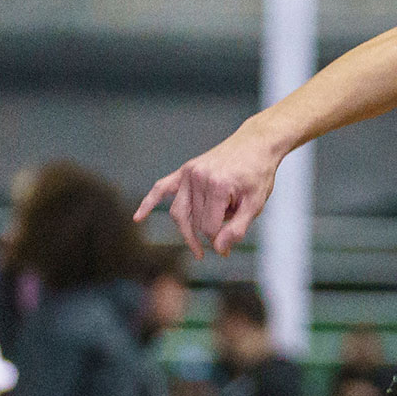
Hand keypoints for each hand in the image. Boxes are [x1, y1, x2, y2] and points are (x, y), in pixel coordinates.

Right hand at [135, 121, 283, 257]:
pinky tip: (138, 218)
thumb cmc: (258, 174)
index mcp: (217, 186)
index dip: (218, 243)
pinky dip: (148, 203)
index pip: (208, 228)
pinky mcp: (185, 170)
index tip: (227, 251)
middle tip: (220, 249)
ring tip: (198, 247)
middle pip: (194, 221)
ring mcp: (189, 172)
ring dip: (188, 229)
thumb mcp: (255, 204)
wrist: (256, 143)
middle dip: (207, 236)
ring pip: (179, 212)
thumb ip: (238, 228)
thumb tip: (219, 249)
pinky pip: (161, 188)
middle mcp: (198, 178)